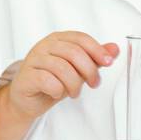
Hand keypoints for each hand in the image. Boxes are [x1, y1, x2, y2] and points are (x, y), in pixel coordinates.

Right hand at [2, 31, 117, 120]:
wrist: (28, 100)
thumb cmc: (53, 81)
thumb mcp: (78, 70)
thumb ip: (95, 58)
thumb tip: (114, 48)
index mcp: (58, 39)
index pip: (81, 39)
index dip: (97, 50)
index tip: (109, 62)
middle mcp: (45, 46)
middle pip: (74, 53)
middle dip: (89, 71)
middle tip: (94, 84)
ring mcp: (33, 59)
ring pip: (62, 68)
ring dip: (74, 84)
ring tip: (75, 92)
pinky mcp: (26, 76)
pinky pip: (47, 80)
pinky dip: (58, 89)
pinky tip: (57, 93)